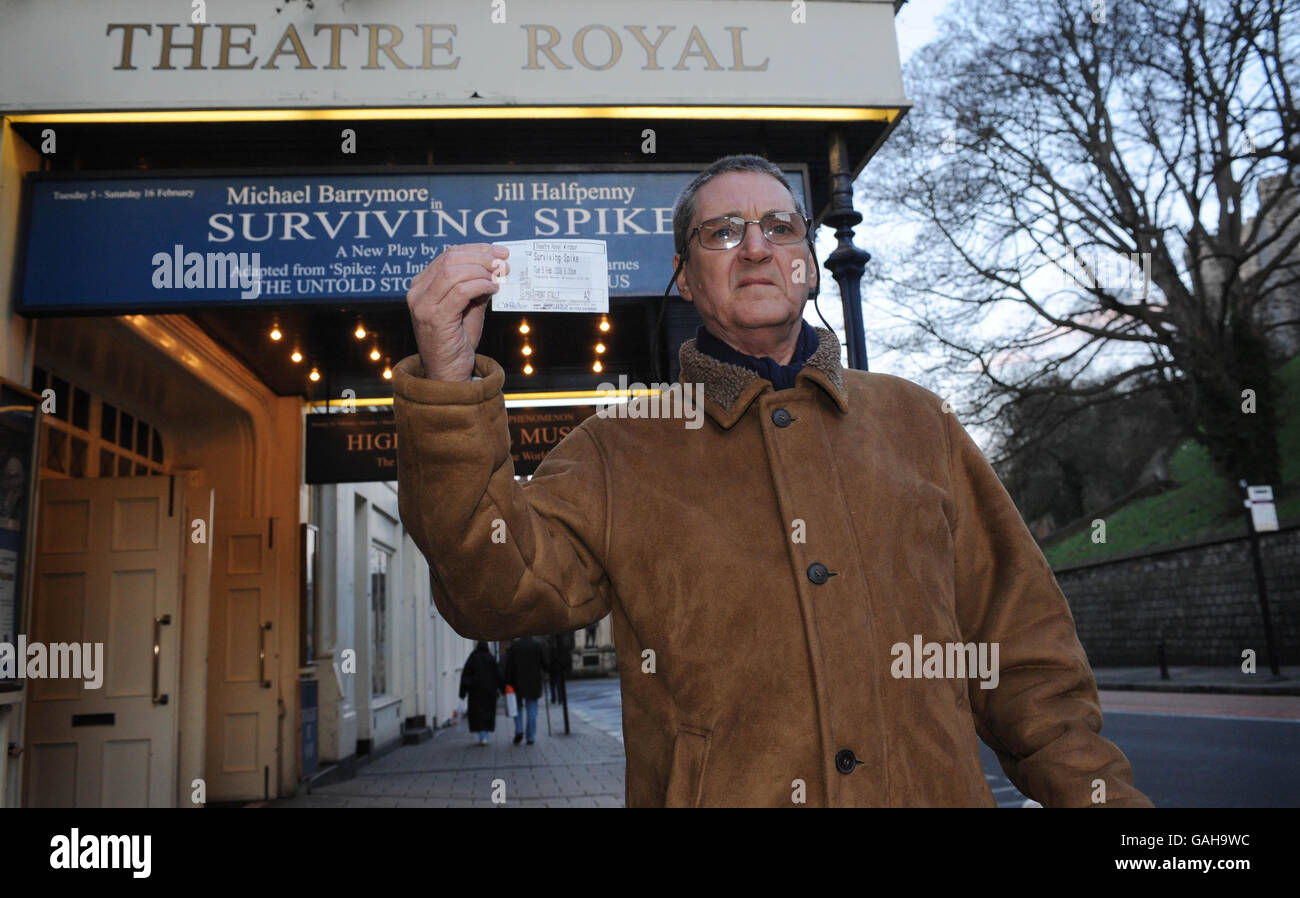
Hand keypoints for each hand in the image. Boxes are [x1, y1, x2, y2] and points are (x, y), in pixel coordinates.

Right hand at [405, 243, 509, 381]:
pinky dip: (480, 285)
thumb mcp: (468, 308)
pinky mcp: (434, 317)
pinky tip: (492, 289)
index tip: (499, 252)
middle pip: (450, 259)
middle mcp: (417, 292)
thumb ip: (476, 287)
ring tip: (499, 277)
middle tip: (503, 262)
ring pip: (453, 271)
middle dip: (481, 256)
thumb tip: (494, 267)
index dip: (476, 250)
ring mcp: (423, 305)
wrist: (448, 374)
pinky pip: (460, 291)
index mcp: (421, 286)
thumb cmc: (458, 342)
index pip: (448, 255)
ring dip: (481, 270)